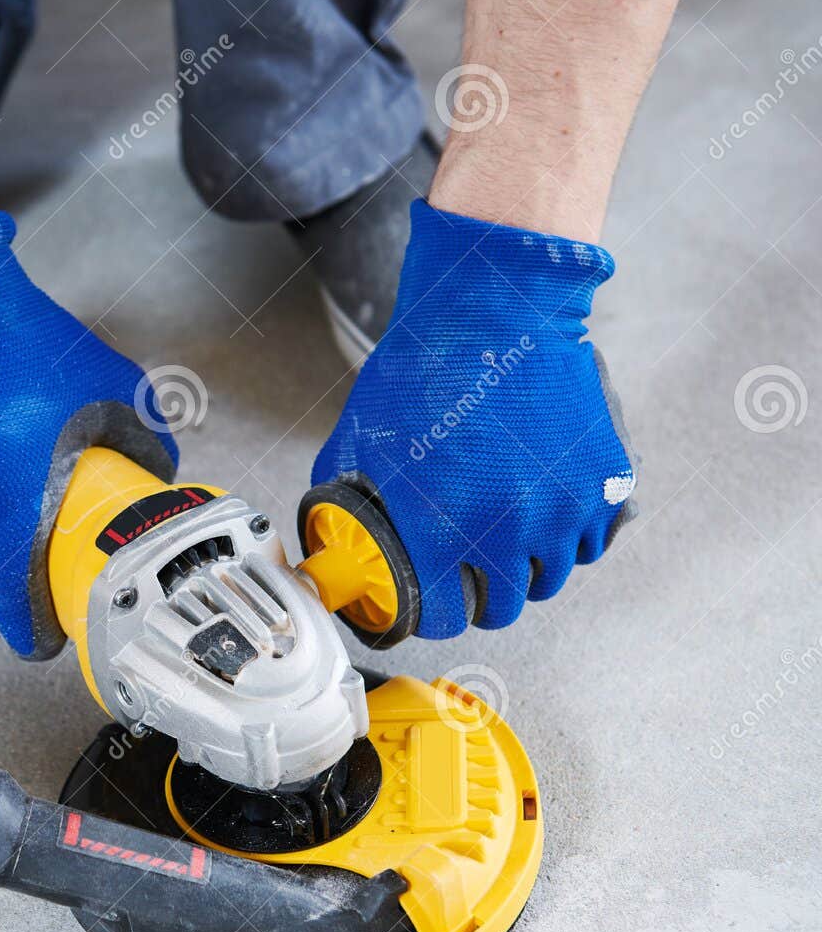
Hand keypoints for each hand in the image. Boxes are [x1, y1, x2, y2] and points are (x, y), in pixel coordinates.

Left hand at [312, 200, 635, 637]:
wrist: (495, 313)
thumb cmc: (421, 370)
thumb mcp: (360, 442)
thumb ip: (344, 502)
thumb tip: (327, 542)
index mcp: (440, 530)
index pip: (441, 617)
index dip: (430, 616)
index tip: (428, 607)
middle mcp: (507, 531)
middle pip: (503, 606)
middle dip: (482, 597)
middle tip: (471, 576)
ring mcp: (563, 510)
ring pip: (551, 576)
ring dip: (527, 567)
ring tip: (507, 538)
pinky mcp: (605, 482)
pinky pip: (592, 540)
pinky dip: (571, 536)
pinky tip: (546, 512)